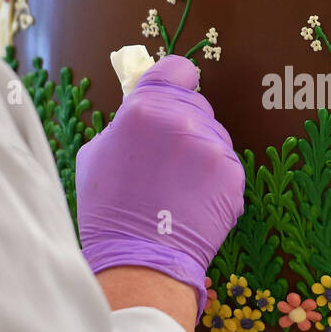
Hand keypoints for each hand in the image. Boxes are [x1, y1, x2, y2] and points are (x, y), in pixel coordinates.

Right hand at [76, 56, 243, 314]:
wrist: (141, 262)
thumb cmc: (109, 211)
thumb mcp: (97, 154)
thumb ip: (124, 121)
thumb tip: (143, 107)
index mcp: (144, 109)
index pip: (177, 69)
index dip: (174, 81)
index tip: (172, 94)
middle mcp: (183, 120)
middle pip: (196, 104)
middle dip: (182, 124)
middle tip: (163, 159)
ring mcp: (213, 148)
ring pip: (213, 135)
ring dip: (199, 152)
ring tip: (176, 187)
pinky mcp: (234, 175)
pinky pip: (225, 165)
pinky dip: (213, 179)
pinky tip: (192, 201)